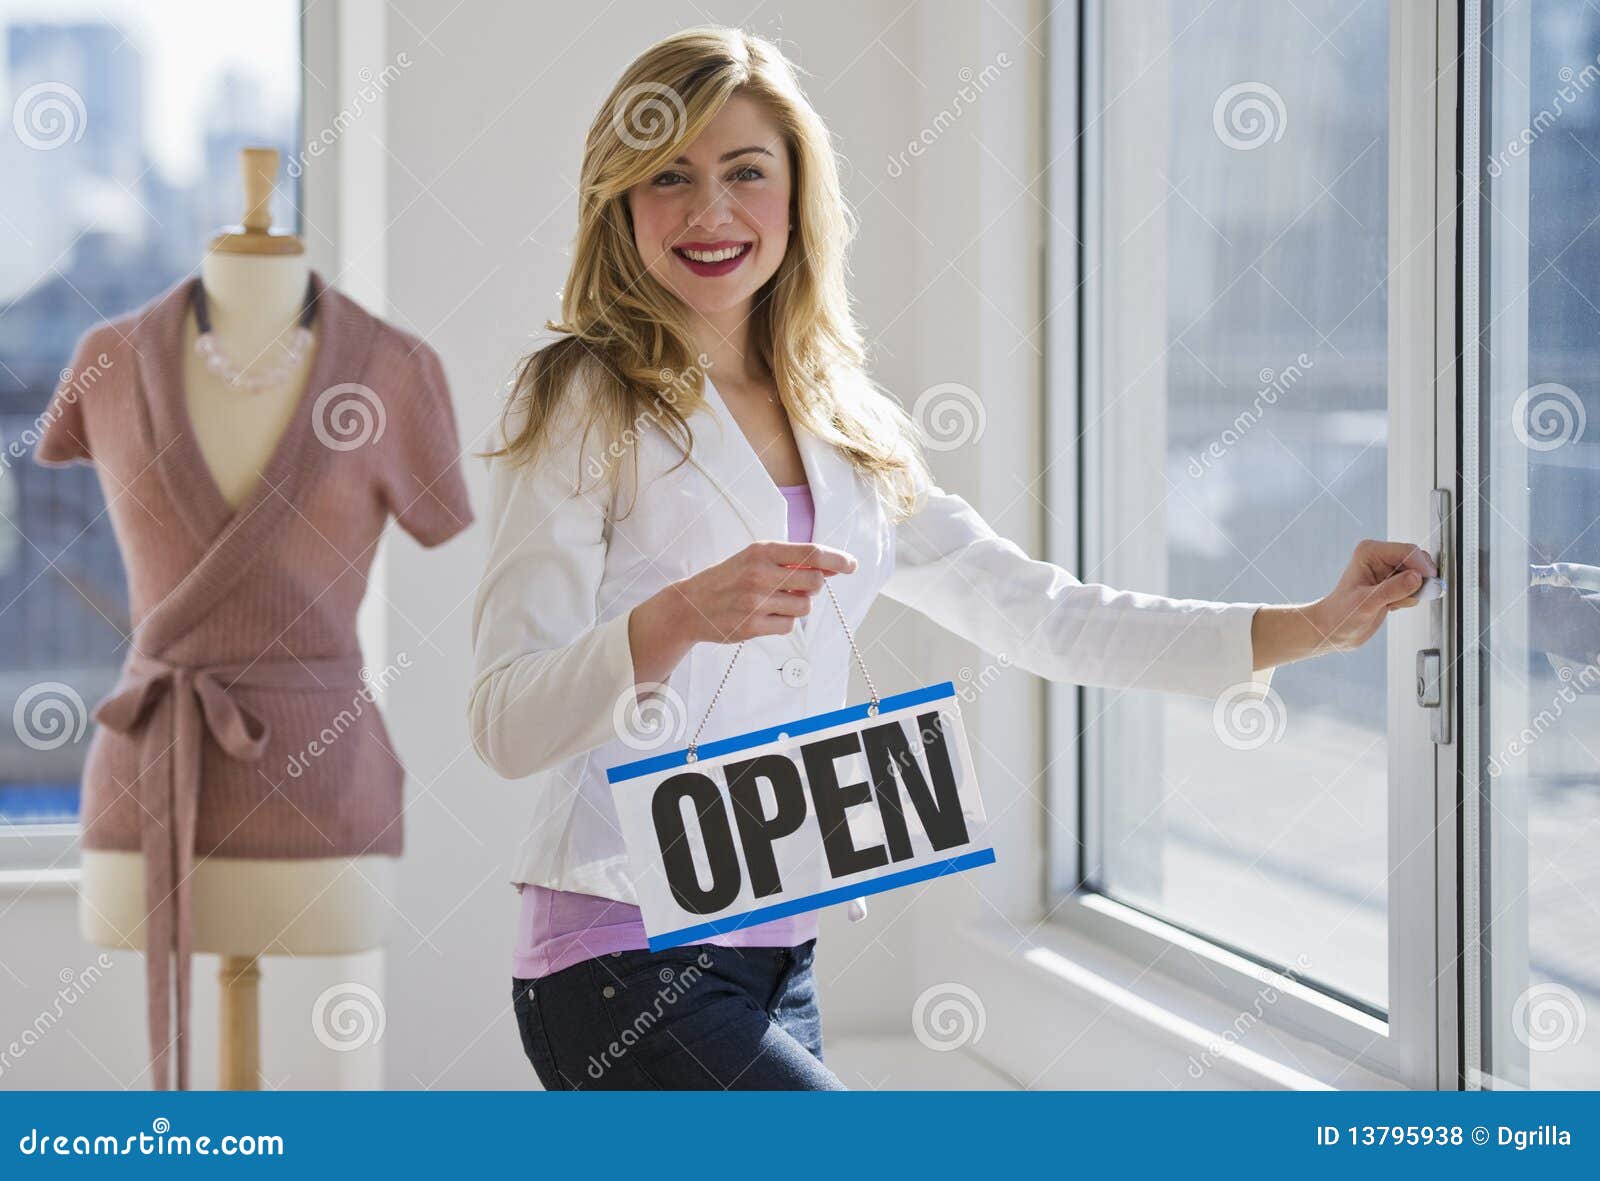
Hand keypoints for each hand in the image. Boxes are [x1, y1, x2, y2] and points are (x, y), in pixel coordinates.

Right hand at [675, 541, 857, 642]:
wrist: (691, 605)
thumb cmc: (728, 579)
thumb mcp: (755, 558)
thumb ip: (790, 561)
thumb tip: (831, 567)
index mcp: (762, 551)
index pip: (812, 553)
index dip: (837, 559)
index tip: (851, 565)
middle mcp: (760, 574)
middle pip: (815, 582)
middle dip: (814, 588)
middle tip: (797, 588)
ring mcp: (756, 601)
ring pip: (804, 607)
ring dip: (797, 606)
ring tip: (775, 602)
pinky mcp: (753, 625)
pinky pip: (789, 626)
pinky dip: (783, 622)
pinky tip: (765, 616)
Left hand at [1309, 539, 1436, 652]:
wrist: (1335, 629)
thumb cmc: (1341, 614)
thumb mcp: (1366, 603)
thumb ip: (1391, 589)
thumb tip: (1417, 578)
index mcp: (1370, 552)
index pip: (1408, 551)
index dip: (1422, 567)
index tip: (1428, 584)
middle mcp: (1381, 557)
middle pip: (1418, 560)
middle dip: (1419, 580)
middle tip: (1408, 598)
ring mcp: (1389, 570)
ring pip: (1420, 574)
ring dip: (1414, 591)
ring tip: (1392, 603)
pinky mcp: (1394, 583)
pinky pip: (1416, 586)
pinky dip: (1410, 598)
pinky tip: (1392, 605)